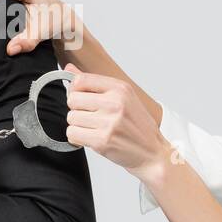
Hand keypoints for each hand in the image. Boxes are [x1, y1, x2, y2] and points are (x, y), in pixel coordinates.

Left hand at [61, 62, 169, 176]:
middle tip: (90, 116)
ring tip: (94, 128)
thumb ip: (94, 83)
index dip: (75, 90)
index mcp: (120, 88)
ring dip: (78, 125)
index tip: (82, 98)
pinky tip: (91, 137)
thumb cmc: (137, 125)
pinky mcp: (102, 141)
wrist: (152, 152)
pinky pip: (72, 134)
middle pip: (72, 99)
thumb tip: (68, 68)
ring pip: (71, 118)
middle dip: (77, 109)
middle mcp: (115, 103)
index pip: (80, 80)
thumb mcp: (122, 97)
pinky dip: (77, 138)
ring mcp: (109, 122)